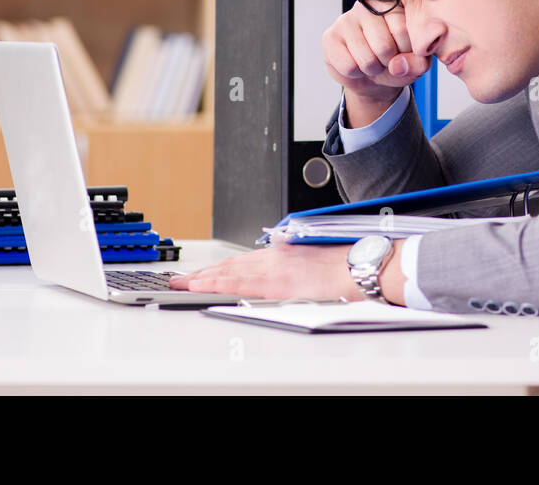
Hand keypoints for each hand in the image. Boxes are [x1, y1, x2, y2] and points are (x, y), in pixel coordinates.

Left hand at [166, 243, 364, 301]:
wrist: (358, 265)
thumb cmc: (343, 264)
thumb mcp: (311, 260)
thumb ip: (292, 266)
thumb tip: (284, 274)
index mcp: (281, 253)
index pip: (241, 261)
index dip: (217, 267)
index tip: (200, 273)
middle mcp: (273, 257)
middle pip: (230, 265)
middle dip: (203, 273)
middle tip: (180, 279)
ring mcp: (273, 268)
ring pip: (229, 272)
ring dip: (203, 278)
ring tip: (182, 284)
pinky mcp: (276, 282)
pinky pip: (241, 283)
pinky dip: (219, 284)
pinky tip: (204, 286)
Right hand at [322, 2, 431, 121]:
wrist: (373, 75)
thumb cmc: (396, 60)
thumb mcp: (417, 62)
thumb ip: (419, 63)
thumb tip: (397, 64)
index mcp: (395, 3)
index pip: (404, 30)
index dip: (406, 50)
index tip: (403, 48)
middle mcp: (369, 4)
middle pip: (384, 46)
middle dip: (388, 62)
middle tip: (385, 57)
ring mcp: (347, 18)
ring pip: (366, 59)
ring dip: (372, 69)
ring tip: (372, 60)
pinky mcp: (330, 36)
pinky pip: (348, 66)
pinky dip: (355, 73)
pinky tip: (356, 62)